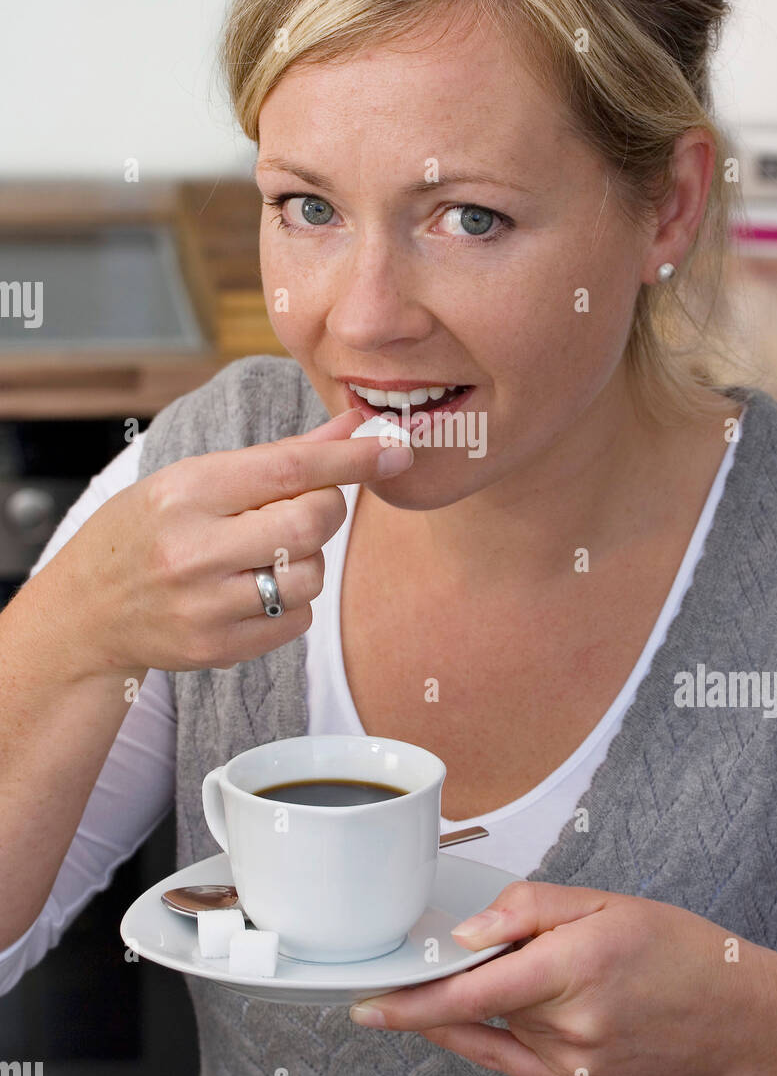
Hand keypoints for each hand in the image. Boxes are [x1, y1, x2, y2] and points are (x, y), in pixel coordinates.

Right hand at [35, 406, 412, 677]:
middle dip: (325, 510)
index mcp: (187, 491)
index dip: (350, 459)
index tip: (392, 449)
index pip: (289, 468)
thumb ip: (281, 456)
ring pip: (310, 575)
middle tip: (301, 508)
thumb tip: (355, 426)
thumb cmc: (148, 530)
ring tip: (264, 553)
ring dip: (306, 560)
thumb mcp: (196, 478)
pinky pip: (297, 619)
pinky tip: (253, 589)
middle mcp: (193, 549)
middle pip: (312, 522)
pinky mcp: (215, 648)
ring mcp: (204, 605)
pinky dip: (291, 601)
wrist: (84, 611)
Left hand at [348, 879, 776, 1075]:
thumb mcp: (607, 902)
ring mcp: (572, 1066)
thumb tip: (470, 930)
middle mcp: (569, 1027)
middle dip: (460, 973)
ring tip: (535, 969)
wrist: (736, 1016)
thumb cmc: (679, 951)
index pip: (472, 991)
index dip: (413, 1000)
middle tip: (470, 945)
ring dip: (481, 1000)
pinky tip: (458, 1025)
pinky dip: (478, 1041)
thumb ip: (530, 908)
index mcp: (575, 969)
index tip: (371, 999)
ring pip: (495, 1028)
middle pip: (481, 1002)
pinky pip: (508, 1064)